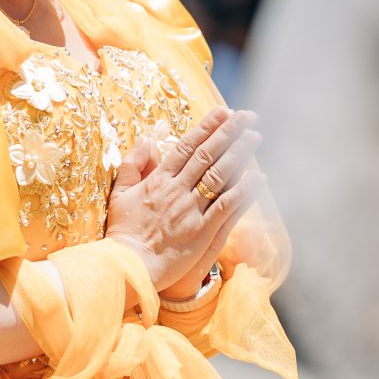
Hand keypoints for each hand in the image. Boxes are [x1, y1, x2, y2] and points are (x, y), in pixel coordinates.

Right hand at [104, 108, 264, 300]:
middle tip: (247, 116)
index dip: (206, 127)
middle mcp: (176, 191)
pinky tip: (259, 177)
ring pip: (219, 176)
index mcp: (158, 180)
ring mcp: (190, 210)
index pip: (186, 147)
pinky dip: (244, 191)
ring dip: (239, 155)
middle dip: (228, 133)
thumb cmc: (123, 232)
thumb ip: (132, 165)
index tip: (223, 112)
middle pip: (206, 156)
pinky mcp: (202, 232)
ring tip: (254, 138)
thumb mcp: (120, 194)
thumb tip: (146, 139)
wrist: (127, 266)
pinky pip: (227, 207)